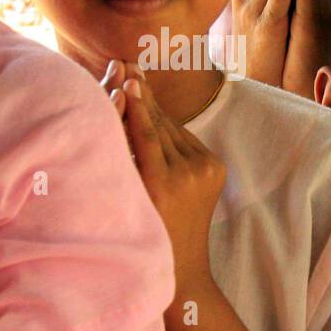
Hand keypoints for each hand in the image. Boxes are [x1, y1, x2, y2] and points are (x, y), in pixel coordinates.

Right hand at [103, 60, 225, 290]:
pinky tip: (149, 109)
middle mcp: (188, 175)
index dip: (135, 103)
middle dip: (142, 95)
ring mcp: (207, 171)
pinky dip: (166, 127)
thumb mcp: (127, 197)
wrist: (183, 267)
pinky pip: (183, 139)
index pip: (146, 132)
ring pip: (172, 129)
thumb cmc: (142, 235)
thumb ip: (123, 158)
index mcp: (161, 185)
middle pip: (160, 124)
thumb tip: (115, 109)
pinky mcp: (215, 169)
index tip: (126, 77)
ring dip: (152, 108)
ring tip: (133, 78)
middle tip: (126, 62)